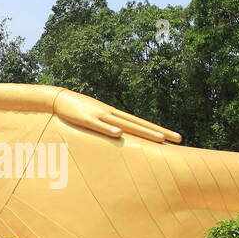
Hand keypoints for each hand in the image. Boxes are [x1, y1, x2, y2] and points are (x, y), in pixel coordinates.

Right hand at [52, 90, 181, 143]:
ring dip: (144, 132)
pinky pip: (99, 125)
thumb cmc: (78, 110)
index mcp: (116, 115)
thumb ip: (107, 126)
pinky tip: (120, 135)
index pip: (142, 123)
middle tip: (179, 139)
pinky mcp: (86, 119)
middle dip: (160, 132)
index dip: (158, 130)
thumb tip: (119, 137)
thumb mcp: (96, 118)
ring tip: (160, 140)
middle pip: (140, 124)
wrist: (59, 98)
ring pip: (126, 125)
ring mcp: (101, 115)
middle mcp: (113, 114)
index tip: (174, 137)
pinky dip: (109, 129)